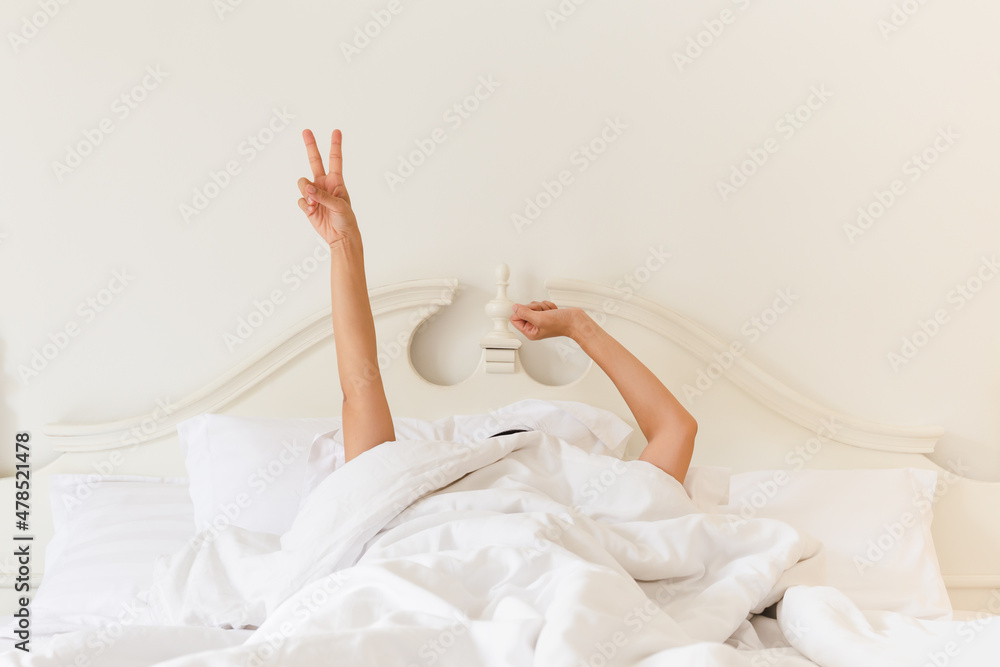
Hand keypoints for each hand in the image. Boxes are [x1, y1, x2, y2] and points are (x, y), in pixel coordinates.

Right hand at [297, 128, 358, 245]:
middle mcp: (324, 184)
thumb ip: (322, 195)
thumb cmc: (345, 220)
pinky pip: (300, 199)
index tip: (336, 131)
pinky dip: (305, 205)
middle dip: (310, 145)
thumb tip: (307, 188)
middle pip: (314, 161)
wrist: (340, 237)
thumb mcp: (338, 206)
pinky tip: (312, 211)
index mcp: (336, 181)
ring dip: (306, 192)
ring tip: (314, 204)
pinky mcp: (307, 205)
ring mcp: (314, 194)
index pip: (335, 159)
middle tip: (306, 130)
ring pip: (302, 183)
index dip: (335, 145)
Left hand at [510, 301, 581, 340]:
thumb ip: (525, 313)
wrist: (576, 321)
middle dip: (534, 308)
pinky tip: (553, 311)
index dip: (521, 312)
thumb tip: (514, 308)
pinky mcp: (545, 314)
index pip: (515, 319)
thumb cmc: (562, 324)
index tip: (530, 311)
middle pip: (524, 310)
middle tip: (543, 313)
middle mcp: (534, 326)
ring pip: (533, 306)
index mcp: (530, 332)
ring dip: (542, 306)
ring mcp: (540, 320)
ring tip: (550, 313)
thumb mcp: (540, 318)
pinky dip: (548, 305)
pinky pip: (541, 304)